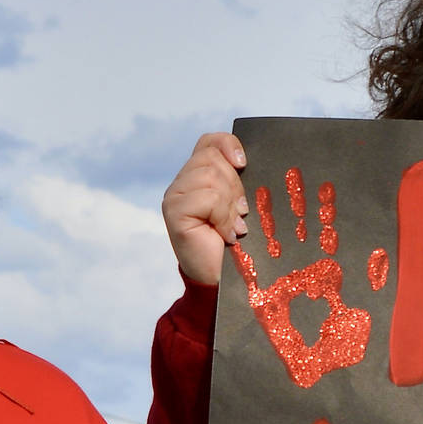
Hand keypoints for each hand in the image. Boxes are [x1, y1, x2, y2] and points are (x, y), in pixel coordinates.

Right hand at [161, 132, 248, 284]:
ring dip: (230, 205)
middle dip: (235, 185)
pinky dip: (223, 216)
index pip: (210, 142)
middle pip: (212, 158)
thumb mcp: (242, 205)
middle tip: (241, 213)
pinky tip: (226, 234)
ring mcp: (175, 197)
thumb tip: (248, 161)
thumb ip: (240, 181)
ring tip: (234, 226)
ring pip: (210, 176)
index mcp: (199, 176)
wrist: (224, 281)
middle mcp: (182, 183)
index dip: (228, 145)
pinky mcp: (174, 212)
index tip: (244, 164)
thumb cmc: (238, 245)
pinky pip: (207, 197)